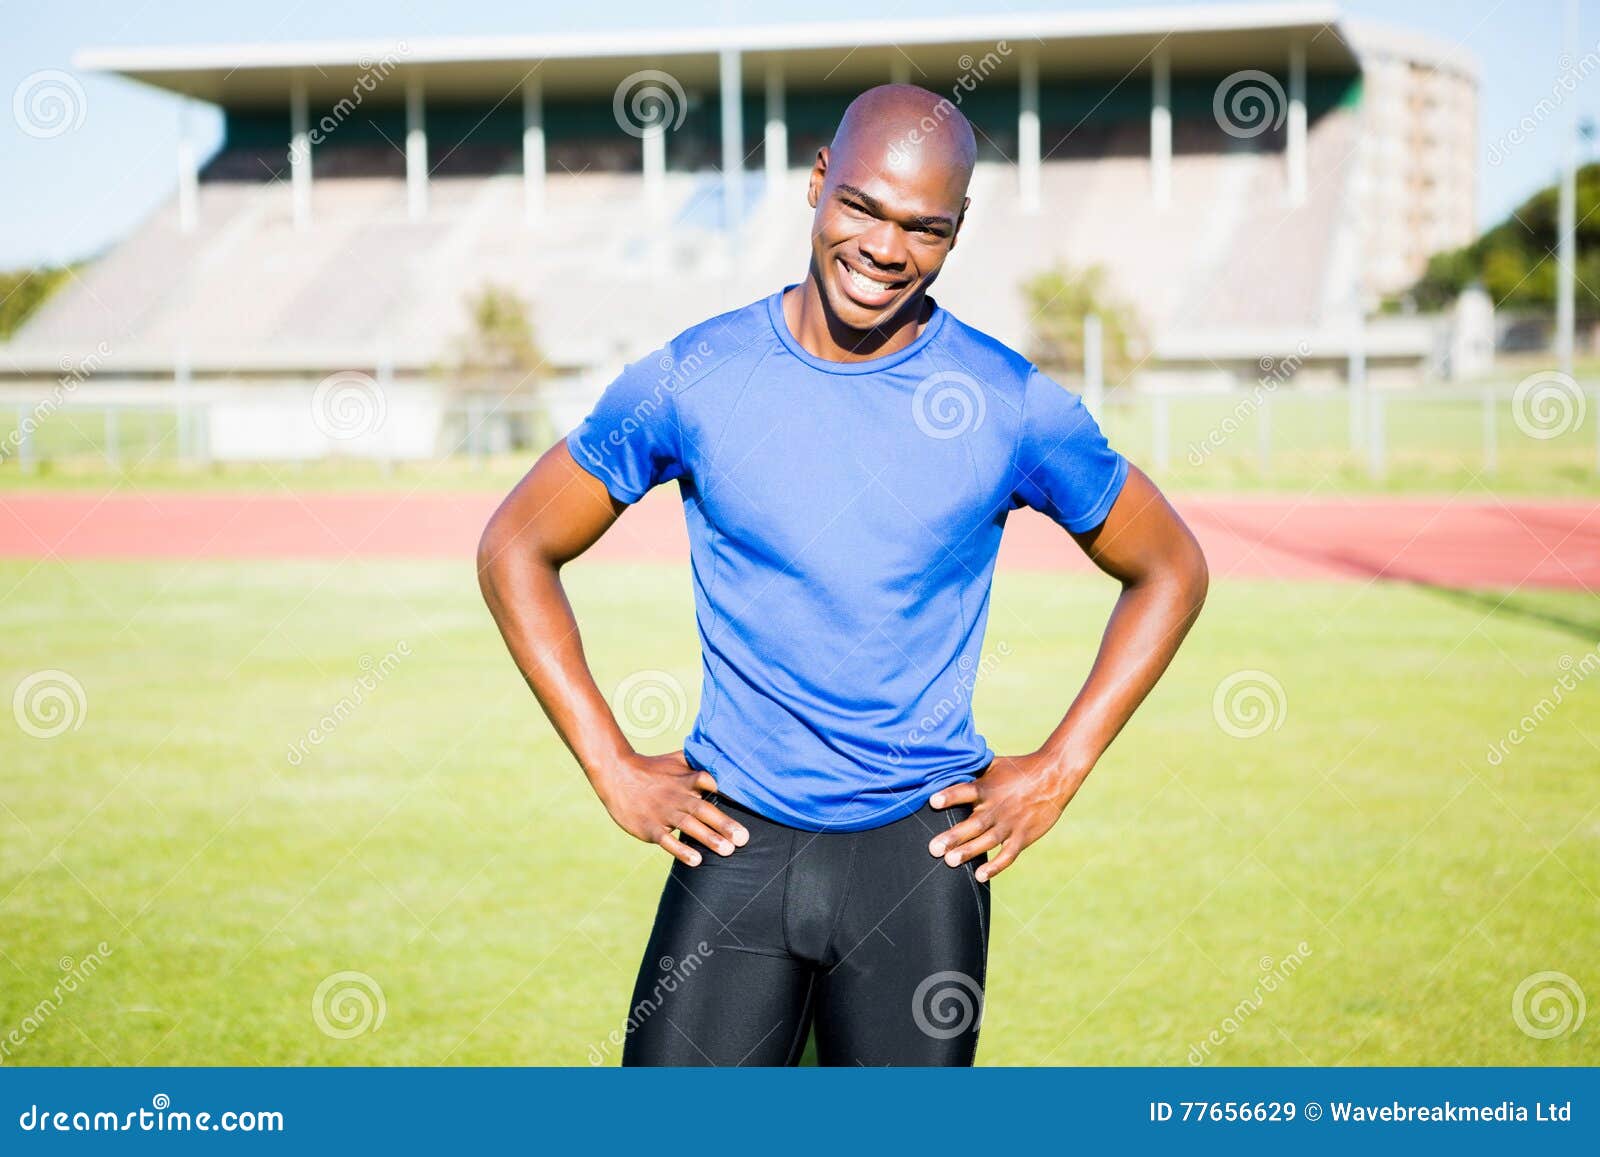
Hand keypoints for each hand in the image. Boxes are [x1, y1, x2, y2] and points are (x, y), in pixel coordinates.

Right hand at [593, 749, 748, 866]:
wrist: (617, 775)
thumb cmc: (653, 768)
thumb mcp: (677, 759)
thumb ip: (700, 759)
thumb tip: (724, 753)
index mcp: (686, 779)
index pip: (710, 783)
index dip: (727, 792)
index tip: (747, 803)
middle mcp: (678, 796)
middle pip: (704, 809)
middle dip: (724, 824)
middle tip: (744, 838)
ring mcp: (664, 813)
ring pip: (689, 826)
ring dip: (709, 839)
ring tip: (728, 850)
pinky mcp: (651, 828)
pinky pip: (667, 841)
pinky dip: (681, 850)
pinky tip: (696, 861)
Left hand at [927, 752, 1085, 881]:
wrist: (1053, 777)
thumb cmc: (1018, 769)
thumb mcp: (993, 764)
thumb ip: (971, 771)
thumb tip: (946, 769)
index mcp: (987, 788)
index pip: (965, 791)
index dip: (949, 796)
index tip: (932, 802)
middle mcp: (997, 807)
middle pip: (973, 823)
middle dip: (953, 836)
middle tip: (934, 848)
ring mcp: (1010, 824)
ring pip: (987, 841)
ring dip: (968, 852)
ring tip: (950, 861)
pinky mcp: (1023, 836)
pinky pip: (1008, 855)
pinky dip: (995, 867)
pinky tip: (980, 876)